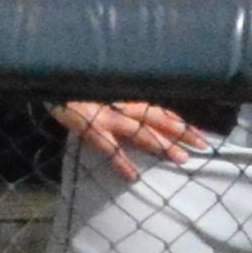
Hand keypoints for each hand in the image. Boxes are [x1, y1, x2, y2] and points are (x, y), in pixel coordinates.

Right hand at [53, 99, 209, 180]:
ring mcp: (105, 115)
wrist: (47, 76)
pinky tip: (132, 175)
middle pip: (158, 118)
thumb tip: (127, 115)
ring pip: (141, 131)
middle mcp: (120, 103)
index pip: (158, 109)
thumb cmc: (70, 84)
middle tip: (204, 145)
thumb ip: (111, 101)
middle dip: (182, 132)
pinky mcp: (89, 126)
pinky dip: (121, 161)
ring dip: (162, 145)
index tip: (200, 133)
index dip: (179, 122)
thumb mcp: (95, 89)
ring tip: (181, 159)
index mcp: (123, 95)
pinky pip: (108, 147)